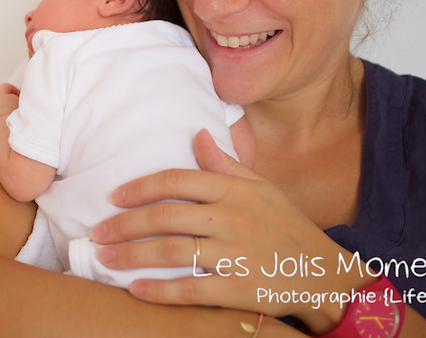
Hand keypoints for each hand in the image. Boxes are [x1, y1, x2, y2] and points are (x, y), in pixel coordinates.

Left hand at [0, 83, 20, 134]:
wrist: (6, 127)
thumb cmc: (14, 113)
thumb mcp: (19, 100)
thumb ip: (15, 96)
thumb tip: (14, 98)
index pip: (6, 87)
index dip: (14, 90)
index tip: (19, 96)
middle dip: (4, 99)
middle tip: (13, 104)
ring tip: (5, 115)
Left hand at [89, 130, 369, 332]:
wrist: (328, 276)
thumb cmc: (289, 227)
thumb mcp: (263, 188)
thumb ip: (225, 164)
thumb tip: (197, 135)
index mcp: (235, 190)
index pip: (177, 180)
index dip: (140, 188)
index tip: (115, 197)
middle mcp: (233, 218)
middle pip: (165, 217)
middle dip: (124, 225)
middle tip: (97, 232)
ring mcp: (236, 254)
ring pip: (172, 252)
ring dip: (132, 256)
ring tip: (105, 259)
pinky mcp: (240, 289)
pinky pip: (191, 289)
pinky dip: (160, 291)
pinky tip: (136, 291)